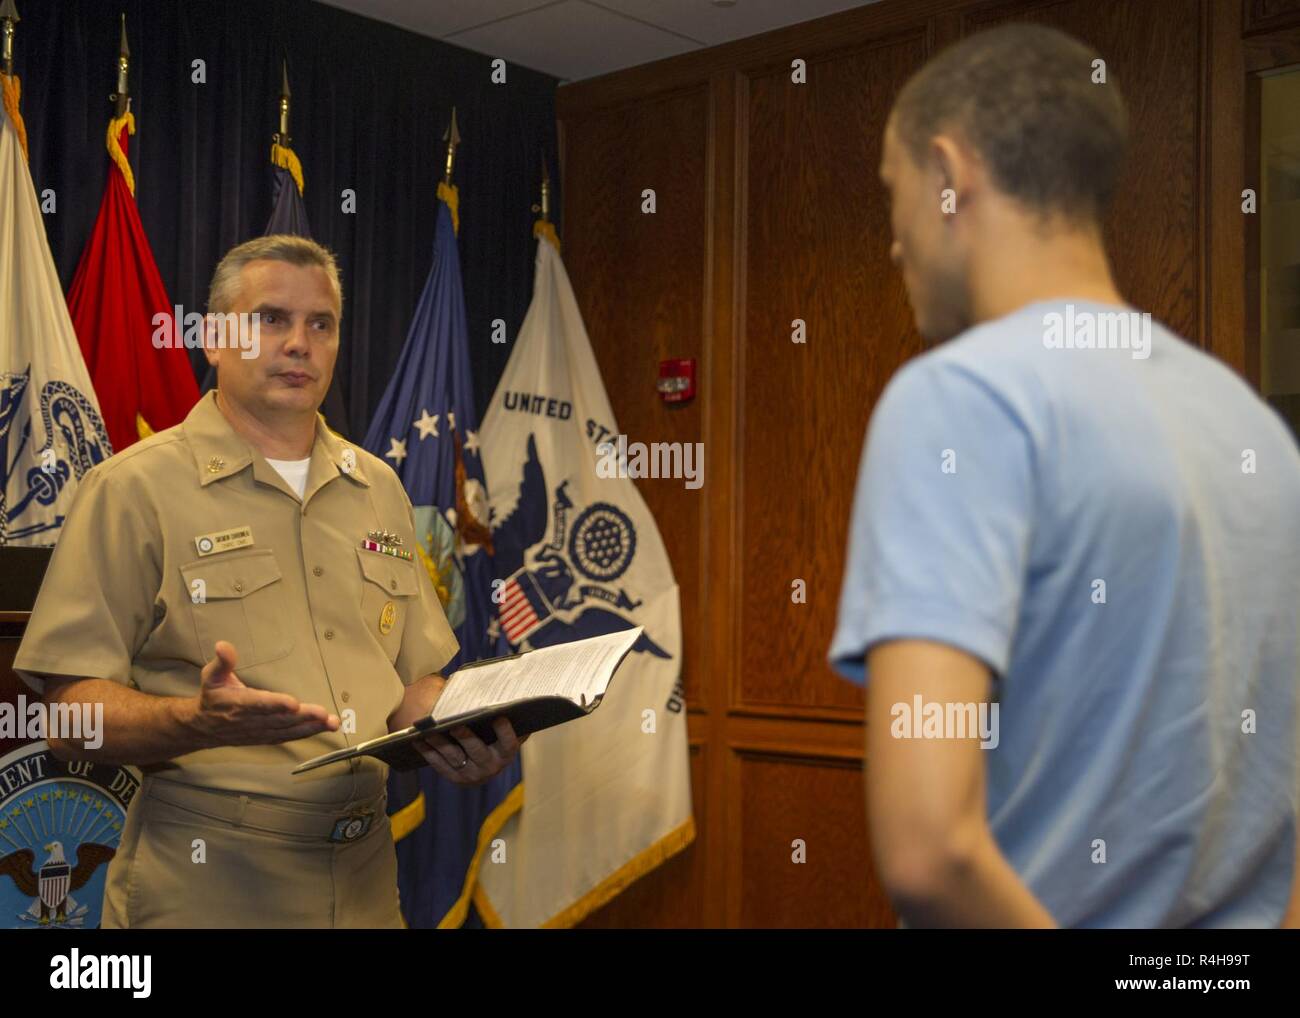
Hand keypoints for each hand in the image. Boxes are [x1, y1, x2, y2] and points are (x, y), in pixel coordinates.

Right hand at [186, 640, 338, 746]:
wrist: (203, 728)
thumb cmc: (212, 697)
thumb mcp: (211, 676)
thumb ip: (222, 662)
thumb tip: (222, 645)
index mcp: (239, 703)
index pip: (259, 704)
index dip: (276, 704)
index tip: (293, 703)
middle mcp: (251, 720)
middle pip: (280, 719)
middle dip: (303, 717)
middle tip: (323, 714)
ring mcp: (260, 731)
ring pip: (288, 730)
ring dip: (311, 727)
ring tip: (332, 722)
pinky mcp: (267, 737)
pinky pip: (289, 736)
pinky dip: (307, 733)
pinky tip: (324, 728)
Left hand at [415, 717, 525, 786]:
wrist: (486, 764)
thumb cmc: (492, 733)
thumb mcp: (499, 727)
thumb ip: (497, 714)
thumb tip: (485, 690)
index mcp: (506, 752)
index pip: (509, 742)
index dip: (504, 731)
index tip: (499, 716)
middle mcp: (492, 766)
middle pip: (477, 750)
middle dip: (465, 737)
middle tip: (454, 725)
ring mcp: (473, 775)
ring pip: (454, 757)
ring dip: (440, 743)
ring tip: (428, 731)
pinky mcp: (456, 779)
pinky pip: (440, 765)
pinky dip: (428, 752)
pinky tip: (417, 740)